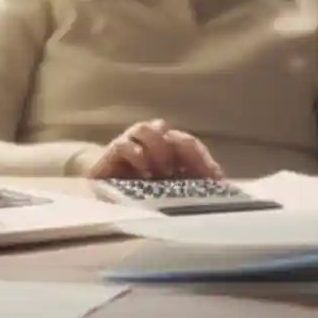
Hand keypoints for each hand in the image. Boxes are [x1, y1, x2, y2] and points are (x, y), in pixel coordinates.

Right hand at [88, 120, 224, 179]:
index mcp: (167, 149)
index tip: (213, 178)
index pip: (190, 146)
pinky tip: (143, 172)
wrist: (97, 186)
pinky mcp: (112, 152)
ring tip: (160, 171)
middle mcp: (151, 141)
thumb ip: (190, 183)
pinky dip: (137, 155)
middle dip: (183, 153)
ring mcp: (131, 143)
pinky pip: (124, 145)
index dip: (203, 159)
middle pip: (174, 136)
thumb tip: (219, 183)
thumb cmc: (135, 187)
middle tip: (183, 173)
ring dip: (158, 149)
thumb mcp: (167, 188)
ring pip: (148, 129)